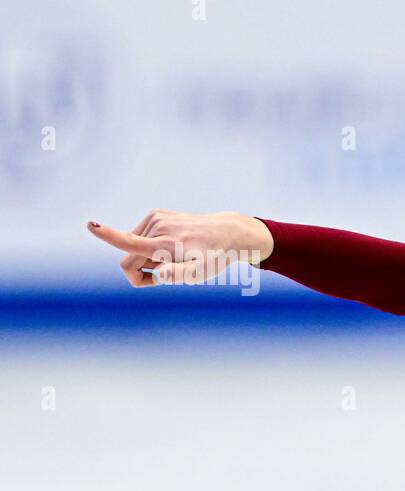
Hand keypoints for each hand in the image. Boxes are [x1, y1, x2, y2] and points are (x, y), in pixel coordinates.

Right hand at [85, 210, 273, 286]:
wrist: (227, 233)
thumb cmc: (214, 257)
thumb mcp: (200, 274)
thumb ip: (177, 276)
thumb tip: (157, 275)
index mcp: (164, 244)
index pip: (131, 242)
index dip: (107, 236)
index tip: (91, 224)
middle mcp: (157, 227)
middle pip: (128, 257)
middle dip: (140, 272)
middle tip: (167, 275)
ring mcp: (156, 218)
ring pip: (133, 248)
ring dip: (148, 259)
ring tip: (175, 257)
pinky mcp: (157, 214)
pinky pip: (141, 237)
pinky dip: (151, 247)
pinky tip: (172, 247)